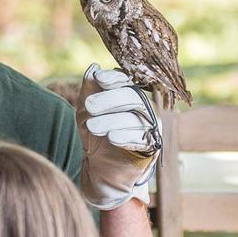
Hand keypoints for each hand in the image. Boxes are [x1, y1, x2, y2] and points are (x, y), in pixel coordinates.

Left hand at [77, 63, 161, 209]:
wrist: (99, 169)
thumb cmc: (95, 136)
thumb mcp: (85, 112)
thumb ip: (89, 90)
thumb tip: (93, 67)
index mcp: (129, 96)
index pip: (127, 82)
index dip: (115, 78)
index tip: (99, 79)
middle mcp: (143, 108)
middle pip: (133, 98)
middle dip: (110, 100)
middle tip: (89, 106)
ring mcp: (150, 128)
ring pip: (137, 118)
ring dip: (113, 120)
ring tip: (92, 127)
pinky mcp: (152, 147)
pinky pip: (143, 139)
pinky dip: (126, 136)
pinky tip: (111, 137)